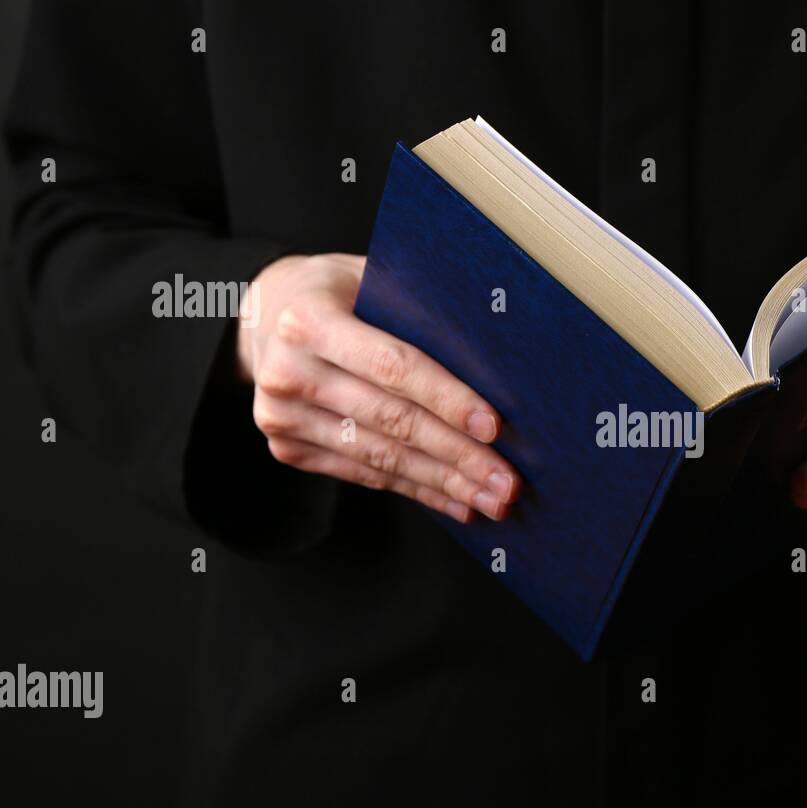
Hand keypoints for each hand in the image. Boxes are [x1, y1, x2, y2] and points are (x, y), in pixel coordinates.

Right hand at [236, 253, 519, 522]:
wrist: (267, 315)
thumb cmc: (339, 292)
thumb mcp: (370, 277)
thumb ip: (418, 309)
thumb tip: (498, 359)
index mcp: (309, 320)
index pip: (392, 366)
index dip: (446, 399)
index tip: (493, 428)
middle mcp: (288, 371)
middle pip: (392, 421)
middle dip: (458, 456)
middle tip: (507, 482)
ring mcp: (282, 416)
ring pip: (382, 457)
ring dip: (444, 484)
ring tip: (492, 499)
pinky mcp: (288, 448)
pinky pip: (365, 474)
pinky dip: (417, 490)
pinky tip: (456, 501)